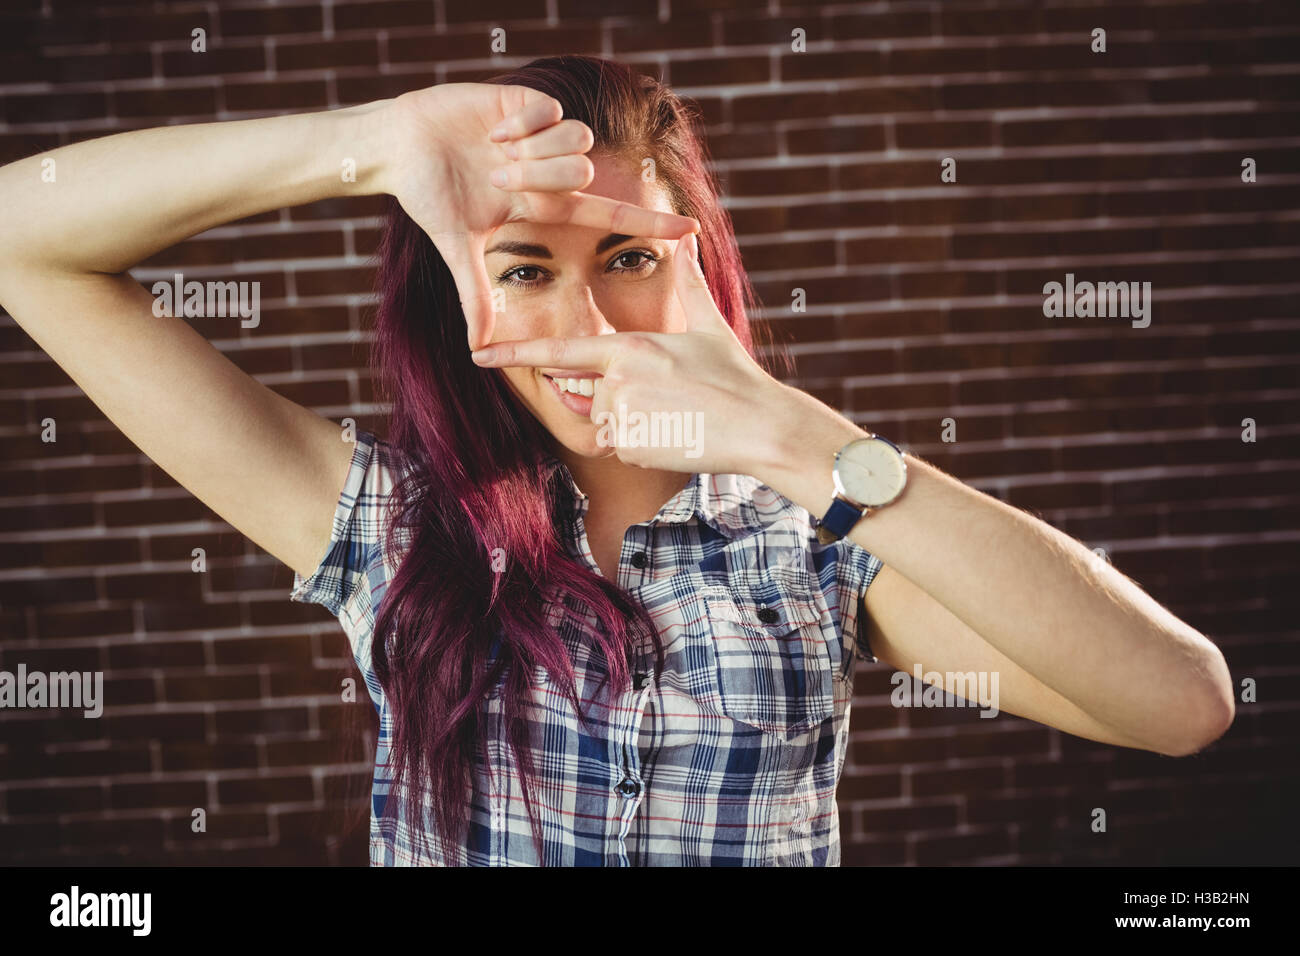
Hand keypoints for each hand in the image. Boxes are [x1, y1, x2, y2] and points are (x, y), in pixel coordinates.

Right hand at [379, 83, 699, 350]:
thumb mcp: (456, 247)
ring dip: (535, 153)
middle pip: (587, 173)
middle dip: (543, 179)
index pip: (611, 214)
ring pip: (578, 140)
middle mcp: (552, 168)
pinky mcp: (527, 101)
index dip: (651, 222)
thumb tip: (477, 352)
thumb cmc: (428, 195)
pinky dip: (519, 124)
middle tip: (501, 181)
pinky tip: (493, 129)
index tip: (693, 231)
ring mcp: (543, 134)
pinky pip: (549, 111)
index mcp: (546, 202)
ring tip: (497, 154)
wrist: (400, 146)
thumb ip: (475, 295)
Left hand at [469, 231, 795, 476]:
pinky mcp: (632, 451)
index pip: (557, 351)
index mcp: (627, 348)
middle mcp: (617, 383)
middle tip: (668, 399)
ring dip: (634, 423)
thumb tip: (687, 241)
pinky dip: (645, 445)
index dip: (514, 355)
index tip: (477, 355)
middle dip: (619, 397)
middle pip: (590, 392)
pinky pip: (623, 448)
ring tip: (677, 417)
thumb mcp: (708, 327)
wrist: (761, 427)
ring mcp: (622, 420)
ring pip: (606, 422)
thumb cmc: (736, 377)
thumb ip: (688, 283)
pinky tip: (678, 436)